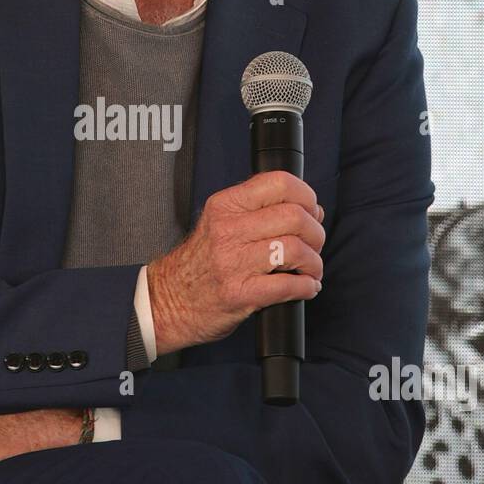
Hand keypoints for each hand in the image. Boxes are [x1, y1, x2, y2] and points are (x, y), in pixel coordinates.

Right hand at [147, 170, 325, 354]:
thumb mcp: (219, 222)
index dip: (306, 196)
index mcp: (225, 206)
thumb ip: (258, 211)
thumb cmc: (199, 263)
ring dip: (314, 262)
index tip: (311, 210)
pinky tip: (305, 287)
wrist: (168, 299)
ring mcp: (233, 263)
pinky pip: (288, 286)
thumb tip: (310, 210)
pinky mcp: (240, 293)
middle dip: (315, 233)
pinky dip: (306, 287)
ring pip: (295, 250)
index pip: (278, 183)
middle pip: (294, 217)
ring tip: (310, 269)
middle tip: (314, 245)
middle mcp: (228, 230)